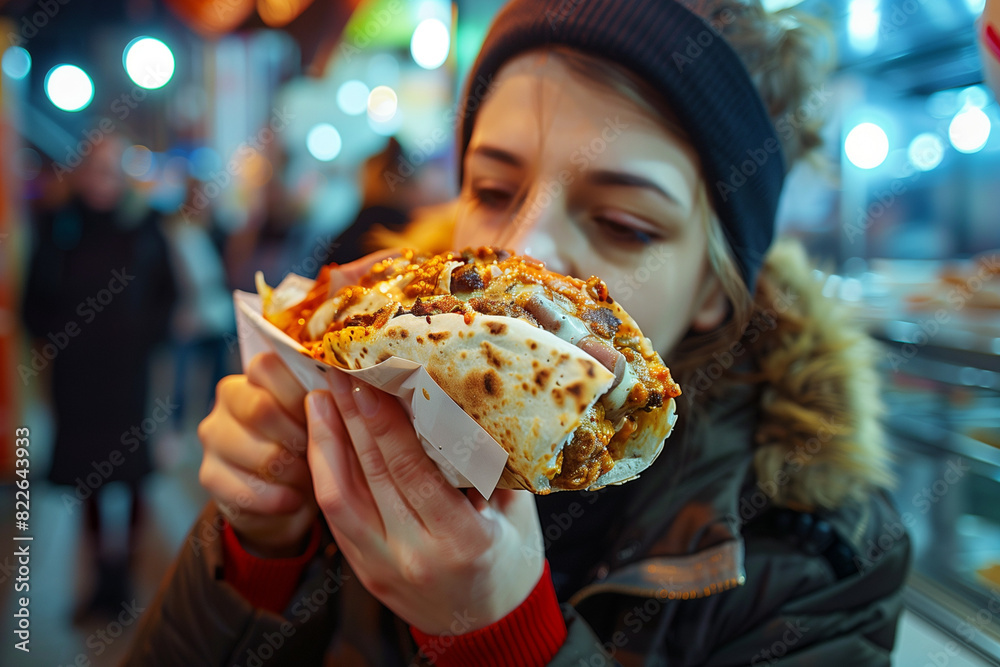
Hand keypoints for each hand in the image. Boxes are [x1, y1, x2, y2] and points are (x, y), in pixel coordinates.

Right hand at [196, 249, 403, 557]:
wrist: (278, 488)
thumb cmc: (325, 439)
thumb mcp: (336, 408)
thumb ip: (350, 390)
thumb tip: (399, 374)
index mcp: (261, 368)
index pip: (271, 366)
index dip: (306, 389)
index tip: (339, 404)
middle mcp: (231, 394)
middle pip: (258, 407)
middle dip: (297, 432)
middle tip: (331, 448)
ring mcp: (215, 435)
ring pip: (253, 450)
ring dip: (289, 466)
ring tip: (319, 479)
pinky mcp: (209, 475)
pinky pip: (232, 487)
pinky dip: (269, 496)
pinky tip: (295, 502)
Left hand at [305, 371, 544, 634]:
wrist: (491, 626)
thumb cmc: (510, 557)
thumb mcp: (513, 509)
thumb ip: (484, 462)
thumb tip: (453, 398)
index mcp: (463, 540)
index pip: (412, 470)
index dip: (385, 422)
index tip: (369, 380)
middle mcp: (416, 555)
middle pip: (371, 475)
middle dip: (351, 418)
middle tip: (338, 371)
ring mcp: (384, 567)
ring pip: (338, 497)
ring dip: (326, 442)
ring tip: (319, 399)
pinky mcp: (365, 570)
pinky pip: (336, 516)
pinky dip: (327, 473)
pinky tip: (325, 440)